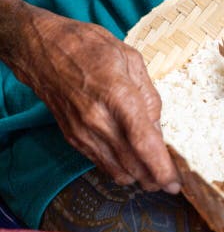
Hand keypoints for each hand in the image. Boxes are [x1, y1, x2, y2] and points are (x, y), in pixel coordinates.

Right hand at [14, 7, 179, 192]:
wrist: (41, 48)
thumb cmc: (89, 47)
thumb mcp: (131, 60)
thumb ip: (149, 97)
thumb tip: (157, 127)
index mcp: (118, 97)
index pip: (144, 143)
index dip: (162, 168)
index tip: (175, 184)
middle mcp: (98, 120)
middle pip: (133, 165)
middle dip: (155, 179)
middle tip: (170, 182)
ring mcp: (82, 132)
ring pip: (117, 171)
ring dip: (138, 177)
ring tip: (153, 174)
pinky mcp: (73, 137)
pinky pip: (101, 163)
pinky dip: (119, 168)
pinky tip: (131, 161)